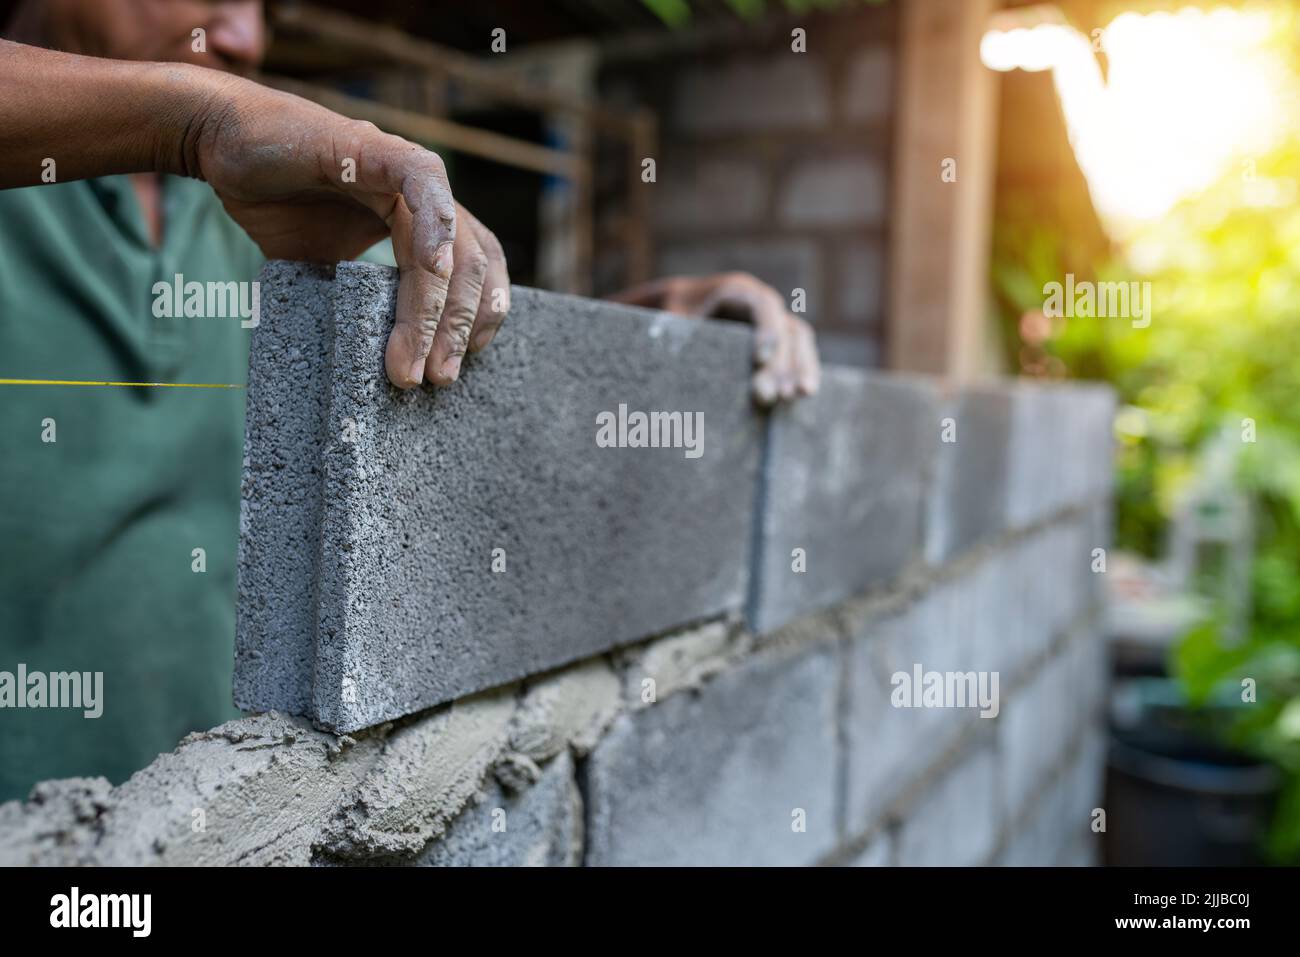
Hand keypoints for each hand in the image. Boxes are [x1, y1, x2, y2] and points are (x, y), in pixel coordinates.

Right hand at [189, 76, 509, 388]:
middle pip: (469, 265)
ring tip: (417, 354)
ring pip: (449, 240)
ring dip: (439, 303)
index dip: (474, 320)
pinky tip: (432, 268)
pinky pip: (421, 181)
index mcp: (420, 225)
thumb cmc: (274, 202)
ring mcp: (403, 170)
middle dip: (456, 327)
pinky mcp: (375, 147)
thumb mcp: (325, 268)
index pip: (470, 274)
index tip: (455, 366)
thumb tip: (380, 361)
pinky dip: (433, 223)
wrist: (219, 142)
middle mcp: (422, 199)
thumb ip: (360, 301)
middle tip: (436, 378)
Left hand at [610, 273, 819, 404]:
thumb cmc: (671, 316)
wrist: (679, 312)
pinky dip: (803, 370)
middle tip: (770, 394)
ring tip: (798, 395)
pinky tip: (805, 393)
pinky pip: (798, 351)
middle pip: (784, 327)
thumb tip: (673, 355)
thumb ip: (675, 331)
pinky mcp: (777, 340)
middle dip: (781, 361)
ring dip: (801, 366)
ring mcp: (773, 320)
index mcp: (736, 291)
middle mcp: (760, 302)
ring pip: (798, 339)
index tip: (760, 360)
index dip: (766, 330)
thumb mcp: (669, 321)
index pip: (762, 306)